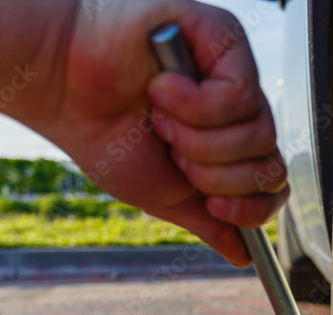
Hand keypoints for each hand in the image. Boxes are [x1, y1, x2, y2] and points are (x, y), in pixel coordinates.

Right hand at [37, 0, 286, 266]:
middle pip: (270, 164)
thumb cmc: (104, 135)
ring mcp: (235, 70)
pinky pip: (241, 95)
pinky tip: (162, 88)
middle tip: (173, 151)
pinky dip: (197, 105)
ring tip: (160, 116)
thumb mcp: (164, 195)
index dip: (250, 206)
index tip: (213, 204)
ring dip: (199, 140)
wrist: (60, 87)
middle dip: (215, 175)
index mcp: (228, 140)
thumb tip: (244, 258)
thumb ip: (209, 224)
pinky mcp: (224, 38)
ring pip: (259, 134)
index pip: (273, 183)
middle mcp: (239, 106)